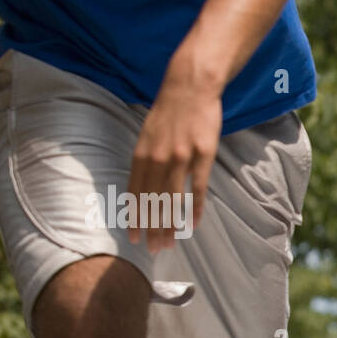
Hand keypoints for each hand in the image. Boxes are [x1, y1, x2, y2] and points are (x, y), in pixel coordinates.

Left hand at [127, 59, 221, 253]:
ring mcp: (180, 157)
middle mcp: (157, 158)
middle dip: (152, 228)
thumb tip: (142, 185)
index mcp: (141, 153)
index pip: (135, 193)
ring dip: (171, 224)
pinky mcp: (202, 155)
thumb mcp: (147, 134)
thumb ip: (144, 159)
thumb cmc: (169, 111)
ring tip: (170, 243)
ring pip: (173, 199)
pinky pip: (197, 188)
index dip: (134, 217)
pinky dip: (195, 207)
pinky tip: (192, 224)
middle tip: (153, 250)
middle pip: (153, 200)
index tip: (134, 238)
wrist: (190, 87)